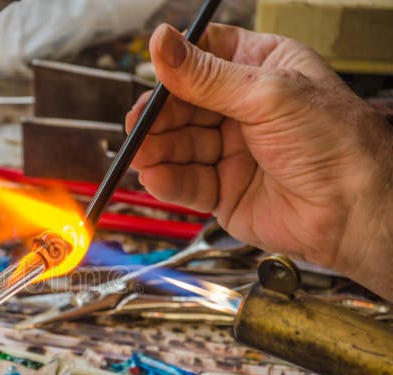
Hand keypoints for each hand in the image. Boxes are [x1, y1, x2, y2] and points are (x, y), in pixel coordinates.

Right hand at [127, 23, 392, 298]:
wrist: (354, 211)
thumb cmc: (335, 143)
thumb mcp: (266, 95)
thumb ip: (206, 76)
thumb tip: (162, 43)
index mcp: (260, 71)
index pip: (204, 58)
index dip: (175, 67)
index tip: (153, 73)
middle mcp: (242, 110)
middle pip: (182, 106)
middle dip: (158, 116)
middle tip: (139, 124)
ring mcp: (231, 152)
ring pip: (178, 145)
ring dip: (156, 150)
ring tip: (141, 153)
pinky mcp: (223, 190)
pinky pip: (186, 183)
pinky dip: (168, 181)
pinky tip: (157, 176)